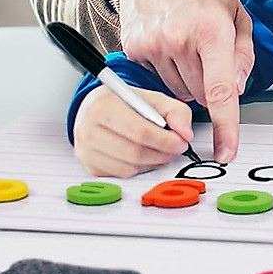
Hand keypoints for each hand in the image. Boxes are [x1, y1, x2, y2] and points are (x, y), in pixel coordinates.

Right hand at [72, 83, 194, 176]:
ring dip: (153, 163)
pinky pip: (123, 175)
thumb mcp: (153, 98)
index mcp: (103, 106)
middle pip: (135, 152)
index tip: (181, 142)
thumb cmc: (125, 104)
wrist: (96, 109)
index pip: (139, 131)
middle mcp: (89, 129)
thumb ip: (175, 111)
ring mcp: (87, 151)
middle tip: (175, 149)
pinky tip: (144, 156)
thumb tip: (185, 134)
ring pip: (130, 167)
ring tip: (161, 151)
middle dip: (162, 154)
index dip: (165, 140)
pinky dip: (139, 169)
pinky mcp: (90, 167)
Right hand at [118, 0, 253, 163]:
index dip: (225, 126)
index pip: (220, 90)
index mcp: (212, 28)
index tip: (226, 151)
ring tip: (185, 45)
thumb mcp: (235, 12)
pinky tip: (167, 43)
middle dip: (206, 85)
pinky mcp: (134, 48)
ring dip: (185, 78)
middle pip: (198, 96)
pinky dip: (165, 70)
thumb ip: (242, 54)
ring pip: (176, 92)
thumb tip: (237, 89)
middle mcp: (180, 38)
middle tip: (205, 56)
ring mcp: (153, 44)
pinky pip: (155, 80)